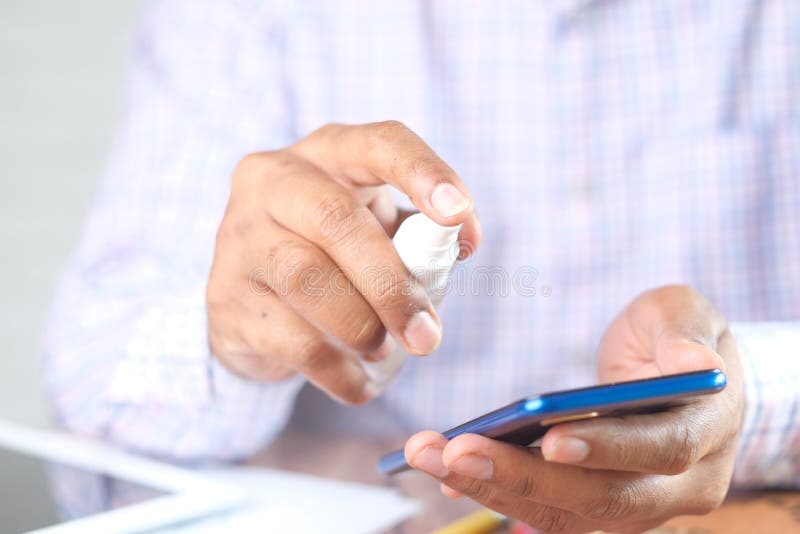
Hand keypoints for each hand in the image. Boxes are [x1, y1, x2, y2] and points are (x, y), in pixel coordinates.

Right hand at [207, 121, 480, 403]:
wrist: (256, 305)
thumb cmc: (335, 257)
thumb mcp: (376, 231)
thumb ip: (417, 235)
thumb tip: (461, 243)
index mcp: (326, 154)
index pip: (378, 143)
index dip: (422, 173)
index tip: (459, 216)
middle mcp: (273, 182)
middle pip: (335, 219)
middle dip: (392, 284)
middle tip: (428, 336)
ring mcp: (239, 237)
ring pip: (308, 280)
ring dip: (362, 327)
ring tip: (383, 350)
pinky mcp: (224, 296)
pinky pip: (291, 339)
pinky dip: (339, 370)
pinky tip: (359, 382)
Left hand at [405, 285, 743, 532]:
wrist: (676, 375)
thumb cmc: (676, 336)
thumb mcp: (685, 315)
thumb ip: (686, 335)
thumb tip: (696, 366)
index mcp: (708, 431)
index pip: (663, 450)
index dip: (608, 447)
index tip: (549, 438)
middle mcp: (681, 485)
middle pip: (602, 497)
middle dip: (524, 477)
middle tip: (455, 451)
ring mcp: (638, 503)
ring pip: (565, 514)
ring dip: (493, 488)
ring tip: (430, 455)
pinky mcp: (598, 506)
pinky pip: (547, 510)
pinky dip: (495, 491)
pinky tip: (447, 469)